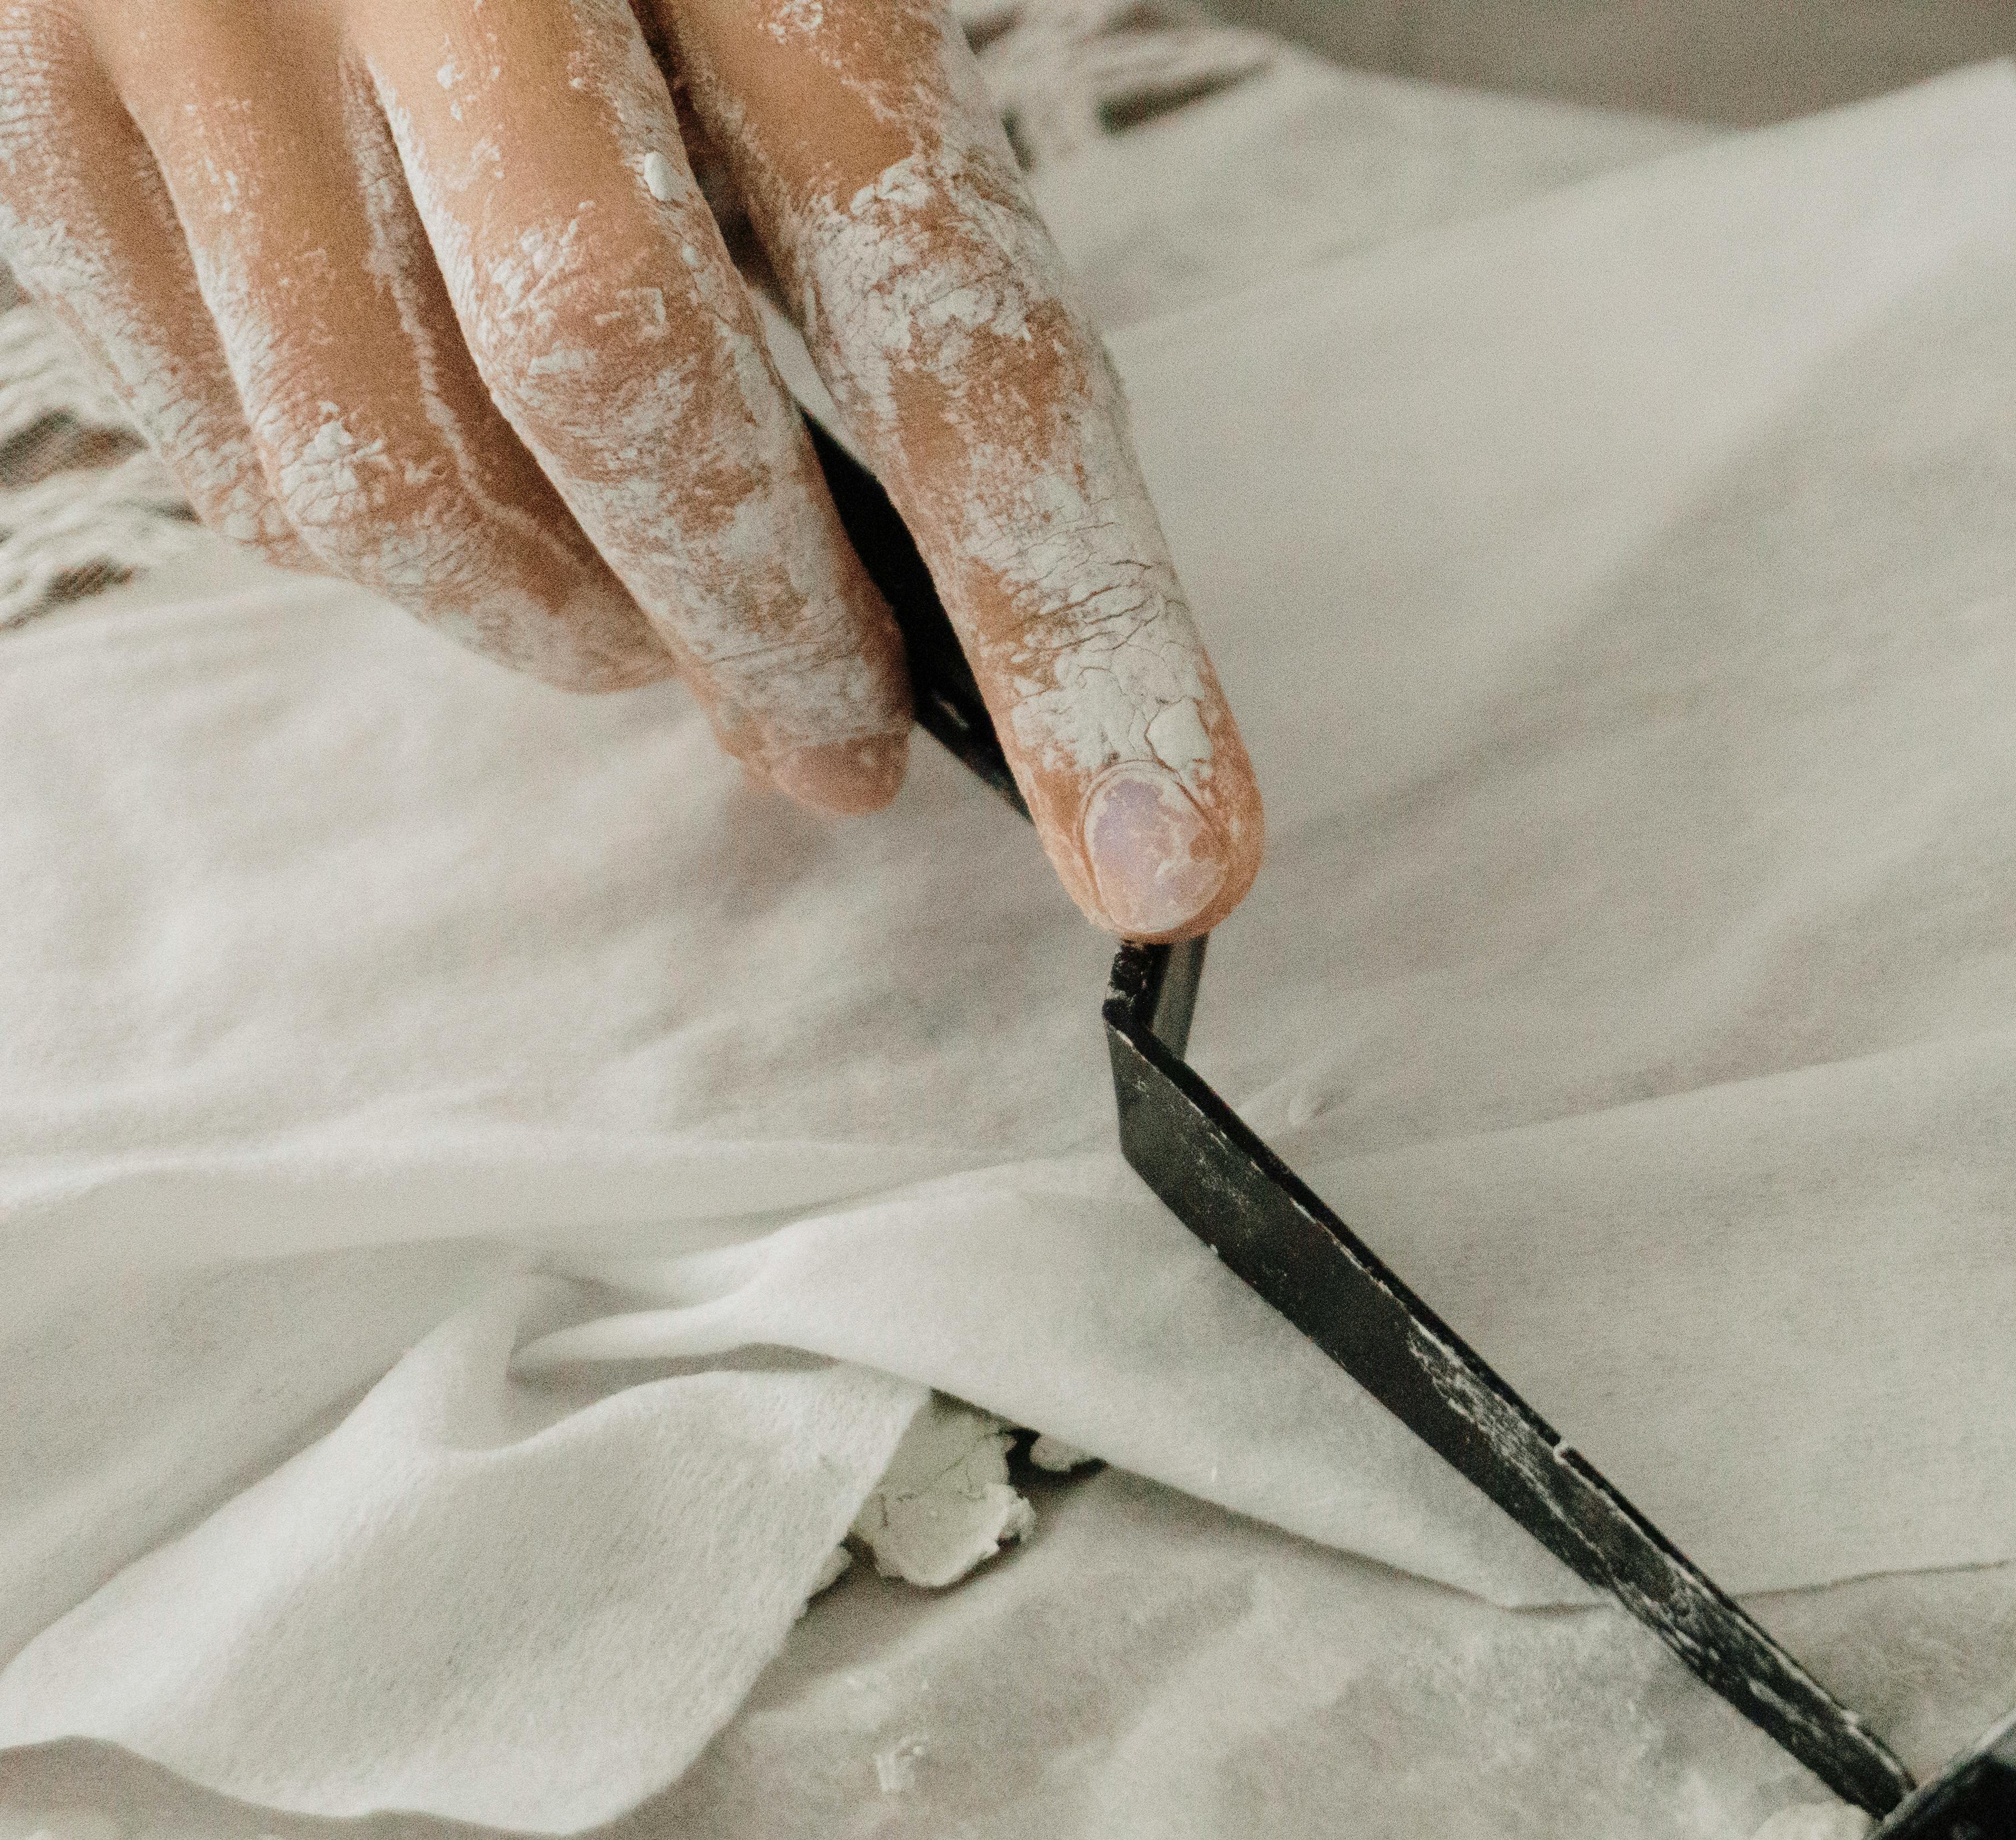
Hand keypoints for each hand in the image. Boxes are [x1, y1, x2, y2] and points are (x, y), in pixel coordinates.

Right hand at [0, 0, 1260, 937]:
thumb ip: (856, 162)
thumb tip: (953, 523)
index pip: (951, 320)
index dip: (1077, 616)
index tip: (1177, 857)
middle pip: (629, 399)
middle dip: (769, 635)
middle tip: (839, 745)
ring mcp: (185, 16)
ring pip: (385, 474)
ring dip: (559, 616)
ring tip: (648, 628)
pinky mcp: (22, 98)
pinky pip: (213, 438)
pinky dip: (368, 535)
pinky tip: (466, 504)